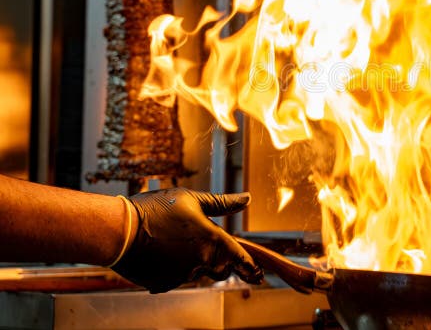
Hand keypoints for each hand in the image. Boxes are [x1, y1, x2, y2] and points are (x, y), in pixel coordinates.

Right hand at [111, 188, 263, 292]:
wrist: (119, 231)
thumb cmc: (155, 210)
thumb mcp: (191, 199)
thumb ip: (221, 203)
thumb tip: (246, 198)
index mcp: (212, 240)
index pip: (240, 258)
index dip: (251, 267)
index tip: (258, 274)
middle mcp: (201, 261)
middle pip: (220, 269)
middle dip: (218, 262)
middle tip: (201, 245)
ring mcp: (182, 275)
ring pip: (197, 273)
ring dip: (193, 263)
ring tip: (173, 243)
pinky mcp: (165, 284)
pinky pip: (176, 279)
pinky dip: (173, 269)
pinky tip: (161, 254)